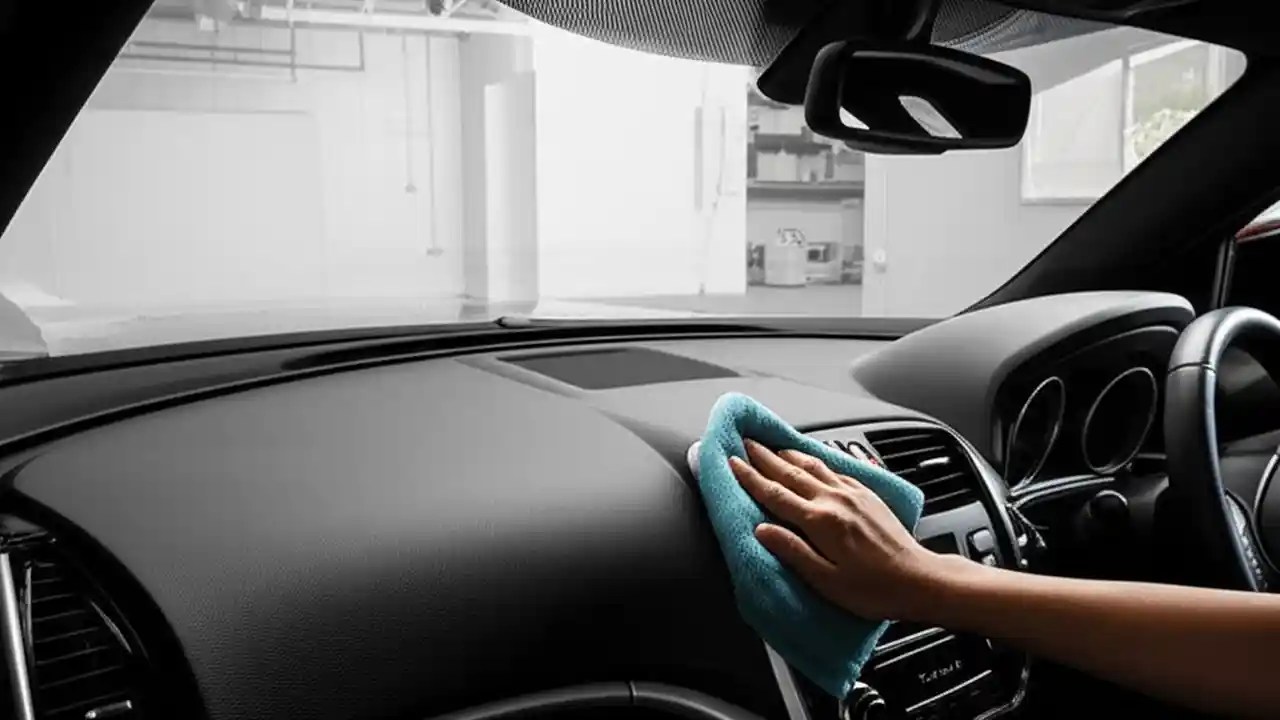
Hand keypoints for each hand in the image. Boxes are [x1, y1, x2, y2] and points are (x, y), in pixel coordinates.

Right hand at [730, 439, 947, 621]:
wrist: (918, 580)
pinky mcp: (868, 495)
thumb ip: (792, 551)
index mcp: (821, 521)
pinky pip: (835, 469)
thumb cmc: (873, 589)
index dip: (750, 477)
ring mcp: (853, 494)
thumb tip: (762, 529)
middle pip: (791, 472)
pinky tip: (812, 458)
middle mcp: (835, 500)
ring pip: (814, 465)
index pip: (775, 494)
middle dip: (765, 456)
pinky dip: (817, 459)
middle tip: (745, 442)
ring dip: (789, 453)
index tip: (733, 462)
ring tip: (771, 445)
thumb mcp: (826, 580)